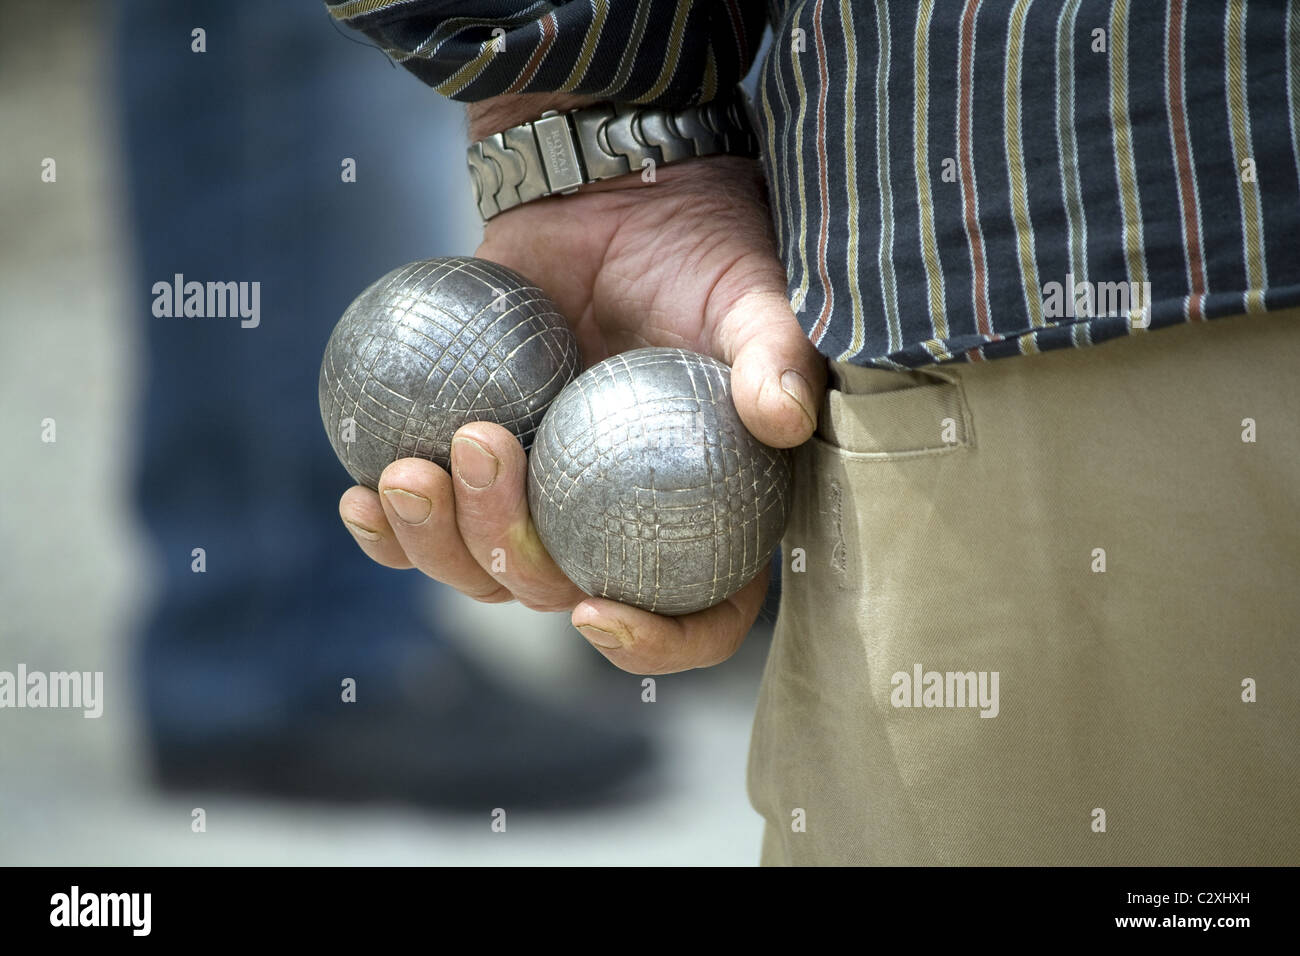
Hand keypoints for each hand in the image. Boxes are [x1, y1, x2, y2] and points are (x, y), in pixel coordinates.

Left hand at [339, 95, 823, 673]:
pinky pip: (422, 527)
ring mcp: (545, 504)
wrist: (618, 201)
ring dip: (435, 543)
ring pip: (482, 573)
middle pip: (562, 596)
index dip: (655, 643)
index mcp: (704, 520)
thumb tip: (782, 419)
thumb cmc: (702, 254)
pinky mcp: (479, 469)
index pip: (699, 619)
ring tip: (404, 470)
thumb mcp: (754, 296)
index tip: (596, 612)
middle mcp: (620, 531)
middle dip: (509, 550)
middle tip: (483, 443)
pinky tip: (357, 495)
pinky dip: (384, 528)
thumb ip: (775, 355)